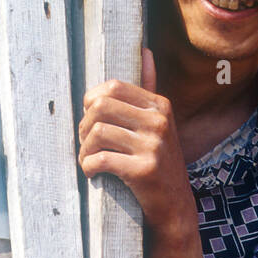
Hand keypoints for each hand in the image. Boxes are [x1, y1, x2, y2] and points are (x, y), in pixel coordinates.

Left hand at [78, 47, 196, 241]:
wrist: (174, 207)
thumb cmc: (158, 162)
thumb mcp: (158, 123)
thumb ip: (149, 88)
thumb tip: (145, 50)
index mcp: (160, 105)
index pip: (111, 87)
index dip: (91, 102)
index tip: (91, 121)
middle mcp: (160, 121)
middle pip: (99, 107)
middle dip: (84, 126)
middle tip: (86, 144)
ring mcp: (154, 145)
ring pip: (97, 132)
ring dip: (84, 150)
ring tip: (88, 160)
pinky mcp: (144, 170)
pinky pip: (101, 159)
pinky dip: (88, 166)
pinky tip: (92, 173)